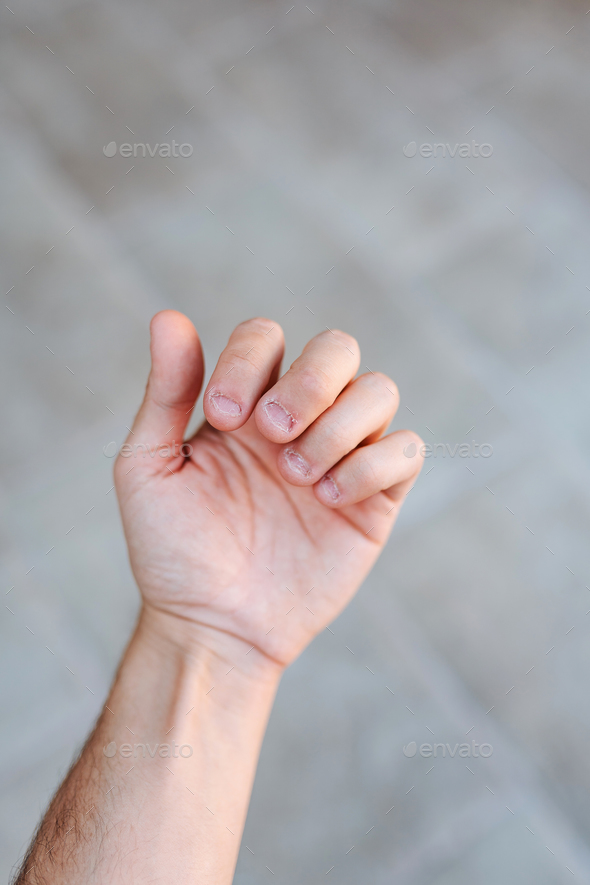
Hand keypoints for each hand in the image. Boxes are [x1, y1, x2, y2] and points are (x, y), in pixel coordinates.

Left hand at [115, 312, 422, 668]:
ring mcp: (341, 456)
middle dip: (310, 380)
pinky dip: (374, 465)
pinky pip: (406, 451)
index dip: (249, 360)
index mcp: (246, 403)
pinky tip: (328, 500)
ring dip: (340, 425)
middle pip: (337, 348)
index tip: (222, 417)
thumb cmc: (174, 550)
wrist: (213, 626)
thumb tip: (167, 317)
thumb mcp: (150, 468)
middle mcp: (299, 420)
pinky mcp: (375, 500)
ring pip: (380, 390)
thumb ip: (165, 394)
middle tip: (272, 432)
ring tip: (296, 476)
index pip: (266, 337)